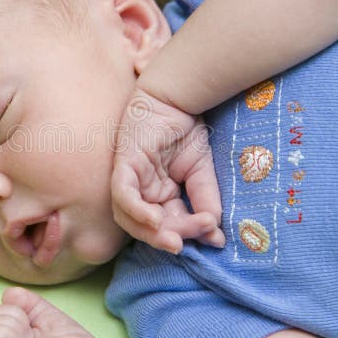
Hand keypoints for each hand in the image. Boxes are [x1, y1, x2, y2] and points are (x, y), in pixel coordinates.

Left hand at [111, 88, 224, 253]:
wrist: (177, 96)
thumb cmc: (186, 129)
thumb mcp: (202, 171)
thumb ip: (206, 200)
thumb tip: (215, 233)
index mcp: (159, 194)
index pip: (171, 223)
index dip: (190, 234)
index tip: (215, 241)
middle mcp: (141, 190)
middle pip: (150, 226)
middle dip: (171, 237)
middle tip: (194, 240)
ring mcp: (130, 179)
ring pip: (130, 218)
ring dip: (153, 232)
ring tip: (175, 238)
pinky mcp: (123, 164)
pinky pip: (122, 195)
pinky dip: (136, 211)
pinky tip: (155, 221)